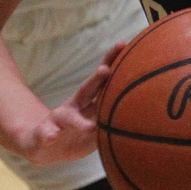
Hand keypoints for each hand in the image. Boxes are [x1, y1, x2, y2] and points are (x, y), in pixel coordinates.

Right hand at [12, 43, 126, 165]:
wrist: (42, 144)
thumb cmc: (76, 134)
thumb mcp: (96, 126)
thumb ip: (113, 117)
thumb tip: (148, 113)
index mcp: (88, 103)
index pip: (102, 81)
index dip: (112, 63)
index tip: (123, 46)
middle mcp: (73, 108)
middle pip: (86, 90)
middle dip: (96, 80)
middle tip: (105, 70)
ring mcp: (57, 121)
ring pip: (67, 116)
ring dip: (76, 118)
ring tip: (88, 124)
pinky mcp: (43, 135)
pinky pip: (45, 135)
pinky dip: (47, 135)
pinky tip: (50, 136)